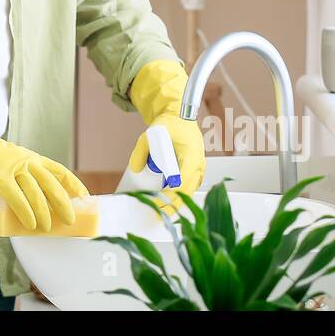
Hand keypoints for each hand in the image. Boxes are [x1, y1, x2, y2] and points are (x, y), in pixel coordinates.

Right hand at [0, 82, 88, 231]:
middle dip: (64, 202)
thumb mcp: (6, 162)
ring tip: (47, 228)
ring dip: (44, 212)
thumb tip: (26, 202)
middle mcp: (25, 160)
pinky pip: (15, 195)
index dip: (74, 184)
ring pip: (35, 191)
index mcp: (29, 157)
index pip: (58, 170)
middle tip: (70, 220)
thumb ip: (17, 176)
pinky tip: (30, 223)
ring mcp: (11, 166)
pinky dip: (25, 210)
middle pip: (52, 182)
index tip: (85, 198)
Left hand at [127, 60, 206, 213]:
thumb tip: (134, 169)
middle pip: (187, 191)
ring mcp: (200, 169)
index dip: (172, 195)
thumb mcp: (150, 134)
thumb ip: (140, 150)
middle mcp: (199, 164)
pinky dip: (179, 197)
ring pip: (189, 192)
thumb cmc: (168, 126)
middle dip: (173, 206)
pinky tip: (166, 205)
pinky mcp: (196, 172)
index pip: (183, 180)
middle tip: (157, 217)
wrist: (180, 118)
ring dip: (176, 203)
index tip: (160, 205)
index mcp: (190, 154)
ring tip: (159, 215)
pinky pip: (189, 188)